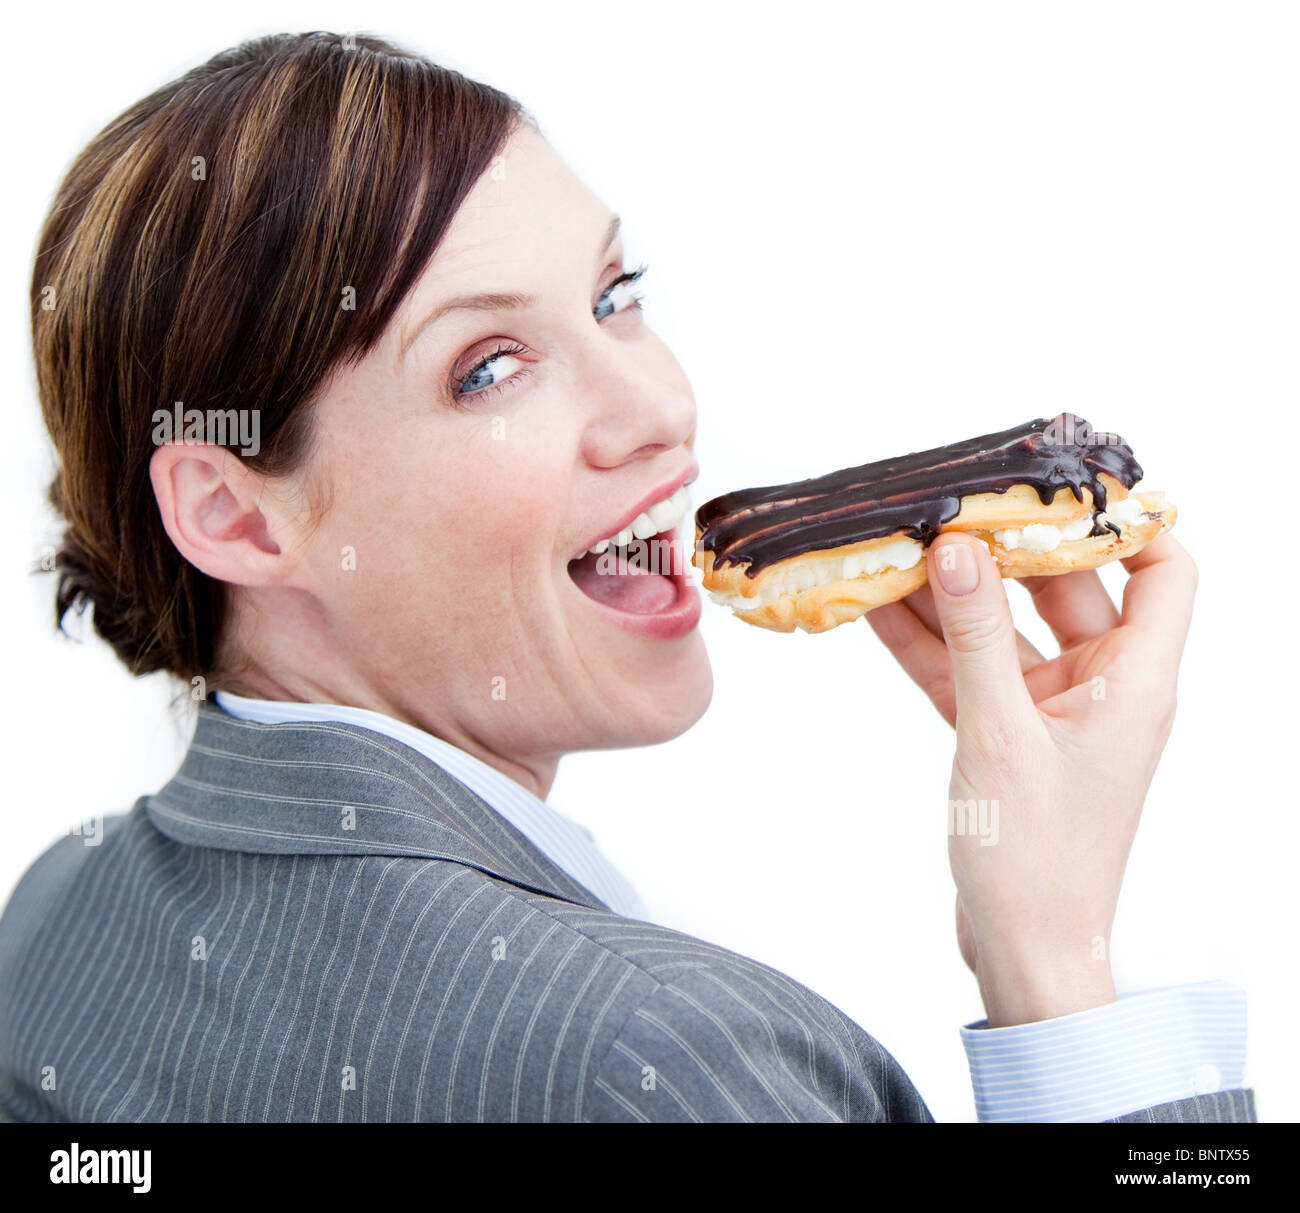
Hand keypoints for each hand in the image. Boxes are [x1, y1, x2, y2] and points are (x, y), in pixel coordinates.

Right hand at [866, 532, 1196, 1026]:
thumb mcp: (999, 732)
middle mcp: (1100, 687)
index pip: (1163, 573)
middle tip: (949, 506)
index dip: (1125, 522)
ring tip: (896, 549)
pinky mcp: (1008, 735)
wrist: (1021, 949)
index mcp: (1134, 681)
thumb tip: (957, 549)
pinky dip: (930, 645)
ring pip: (1004, 629)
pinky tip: (878, 610)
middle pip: (1065, 588)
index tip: (1062, 484)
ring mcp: (1051, 711)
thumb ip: (975, 637)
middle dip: (1005, 549)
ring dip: (953, 596)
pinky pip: (969, 671)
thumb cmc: (1036, 856)